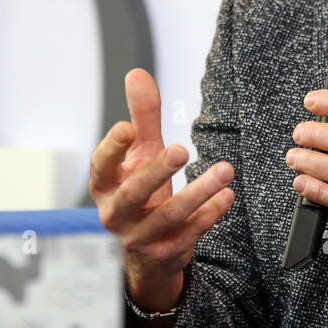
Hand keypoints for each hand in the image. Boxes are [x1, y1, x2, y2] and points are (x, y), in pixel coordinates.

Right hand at [89, 68, 234, 310]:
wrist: (145, 251)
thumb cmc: (141, 191)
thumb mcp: (140, 154)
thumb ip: (142, 117)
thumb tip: (137, 75)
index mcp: (105, 186)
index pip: (101, 166)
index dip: (112, 148)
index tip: (127, 128)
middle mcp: (116, 213)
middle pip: (133, 193)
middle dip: (156, 170)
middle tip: (181, 148)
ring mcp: (140, 236)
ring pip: (169, 215)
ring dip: (198, 192)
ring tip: (224, 170)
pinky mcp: (165, 252)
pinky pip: (189, 233)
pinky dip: (210, 214)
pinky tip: (226, 195)